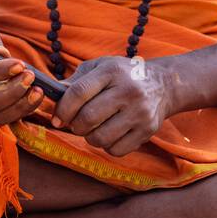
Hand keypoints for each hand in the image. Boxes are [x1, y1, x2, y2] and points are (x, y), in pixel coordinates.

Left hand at [50, 55, 172, 155]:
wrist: (163, 85)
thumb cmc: (123, 76)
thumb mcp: (101, 67)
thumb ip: (76, 81)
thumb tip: (53, 95)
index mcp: (112, 71)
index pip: (79, 92)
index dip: (62, 109)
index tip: (57, 119)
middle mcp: (128, 90)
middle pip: (88, 118)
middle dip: (75, 126)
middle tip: (75, 124)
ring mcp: (140, 112)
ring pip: (100, 138)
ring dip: (90, 137)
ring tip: (94, 128)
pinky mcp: (148, 130)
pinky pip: (116, 150)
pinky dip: (107, 146)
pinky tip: (111, 133)